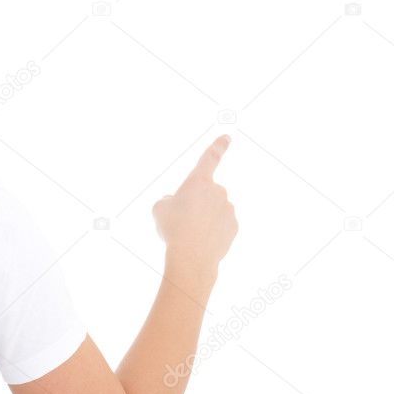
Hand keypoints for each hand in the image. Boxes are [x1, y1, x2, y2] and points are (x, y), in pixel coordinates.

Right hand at [152, 135, 237, 277]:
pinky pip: (220, 225)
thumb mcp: (159, 209)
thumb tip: (176, 203)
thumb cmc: (174, 228)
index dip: (218, 146)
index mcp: (199, 181)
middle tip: (181, 220)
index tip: (227, 136)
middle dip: (195, 204)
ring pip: (212, 210)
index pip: (209, 159)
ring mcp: (228, 209)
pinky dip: (211, 231)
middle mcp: (217, 191)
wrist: (192, 256)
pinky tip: (201, 241)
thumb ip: (169, 200)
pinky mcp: (233, 226)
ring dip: (202, 218)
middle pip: (204, 194)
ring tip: (188, 234)